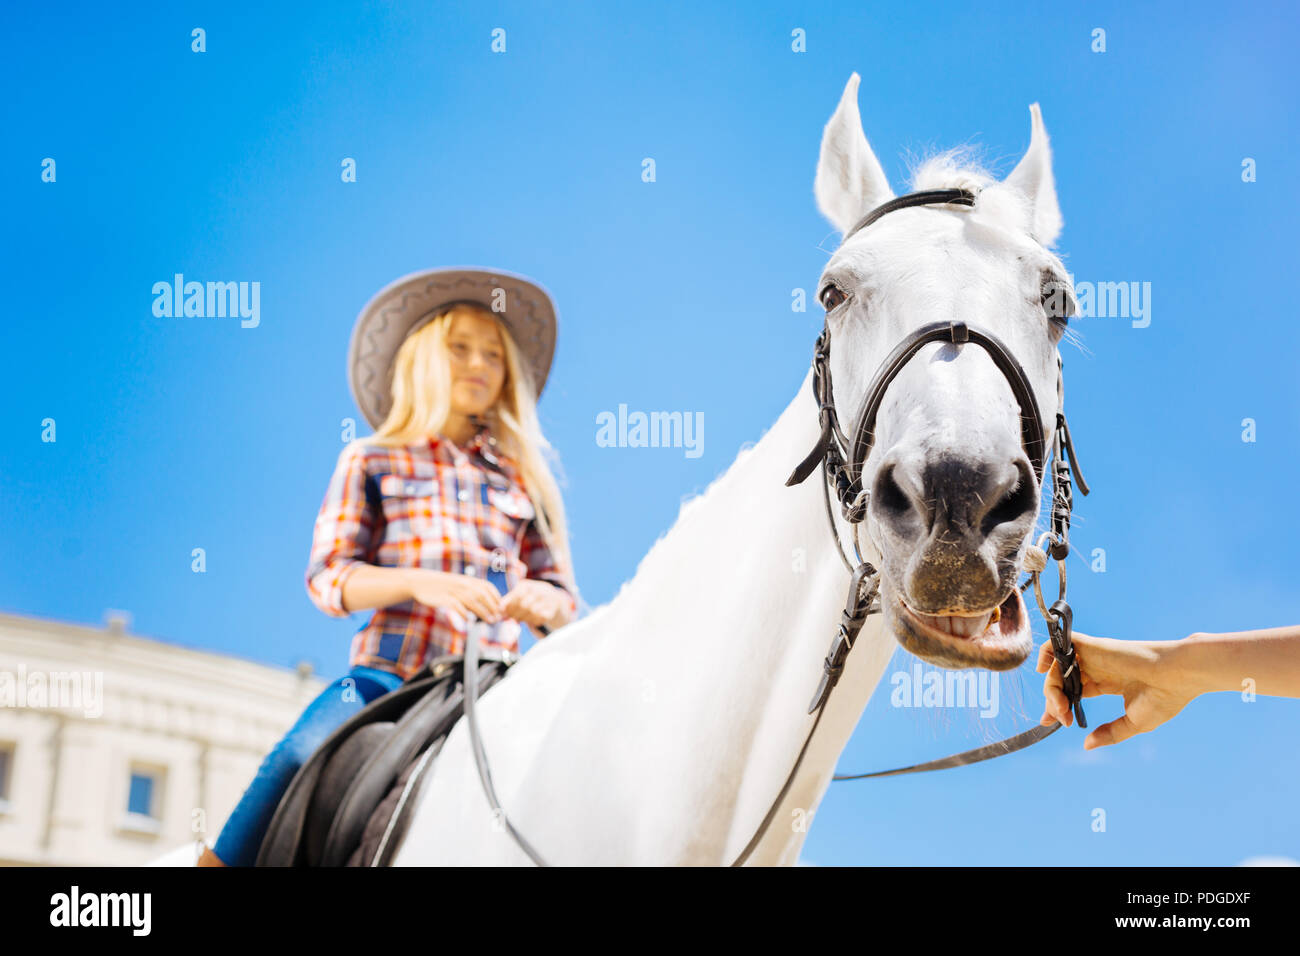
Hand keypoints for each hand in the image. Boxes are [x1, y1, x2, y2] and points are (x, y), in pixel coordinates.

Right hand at [406, 569, 503, 622]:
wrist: (421, 582)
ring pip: (472, 601)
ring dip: (483, 612)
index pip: (487, 587)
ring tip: (490, 621)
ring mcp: (453, 590)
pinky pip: (457, 606)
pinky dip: (464, 613)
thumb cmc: (442, 586)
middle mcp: (463, 584)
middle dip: (492, 606)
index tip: (502, 608)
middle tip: (498, 618)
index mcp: (468, 580)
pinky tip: (469, 620)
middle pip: (482, 594)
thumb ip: (471, 592)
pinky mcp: (444, 598)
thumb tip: (485, 605)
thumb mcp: (458, 585)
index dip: (496, 597)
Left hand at [502, 580, 568, 633]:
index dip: (510, 606)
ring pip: (533, 612)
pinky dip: (534, 621)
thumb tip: (499, 610)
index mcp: (528, 585)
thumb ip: (508, 600)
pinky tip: (530, 620)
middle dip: (516, 614)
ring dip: (524, 619)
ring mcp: (548, 599)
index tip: (504, 613)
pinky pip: (541, 618)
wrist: (552, 597)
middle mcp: (540, 590)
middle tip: (512, 618)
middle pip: (525, 605)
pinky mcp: (554, 609)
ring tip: (520, 619)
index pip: (518, 596)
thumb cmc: (529, 596)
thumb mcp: (518, 594)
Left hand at [1037, 630, 1197, 749]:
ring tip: (1059, 707)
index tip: (1049, 723)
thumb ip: (1110, 733)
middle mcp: (1097, 669)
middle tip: (1059, 718)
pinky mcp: (1093, 647)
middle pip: (1062, 683)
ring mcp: (1093, 657)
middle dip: (1053, 703)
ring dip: (1051, 689)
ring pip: (1058, 669)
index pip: (1073, 692)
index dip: (1058, 706)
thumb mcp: (1135, 723)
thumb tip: (1086, 745)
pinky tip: (1043, 670)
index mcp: (1107, 683)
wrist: (1179, 676)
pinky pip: (1061, 643)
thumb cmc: (1164, 698)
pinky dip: (1047, 653)